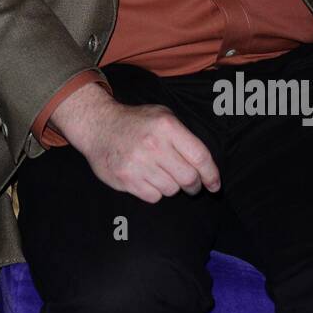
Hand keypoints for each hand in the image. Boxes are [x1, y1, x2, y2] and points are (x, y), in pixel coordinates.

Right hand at [53, 85, 219, 201]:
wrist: (98, 125)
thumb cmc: (136, 122)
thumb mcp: (162, 116)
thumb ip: (184, 136)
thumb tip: (205, 166)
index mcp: (167, 126)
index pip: (200, 157)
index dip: (211, 175)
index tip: (214, 185)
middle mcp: (153, 144)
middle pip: (188, 178)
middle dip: (193, 185)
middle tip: (189, 184)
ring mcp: (138, 163)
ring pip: (171, 190)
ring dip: (171, 186)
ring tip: (160, 174)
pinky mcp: (126, 178)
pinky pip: (153, 197)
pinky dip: (154, 192)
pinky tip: (146, 178)